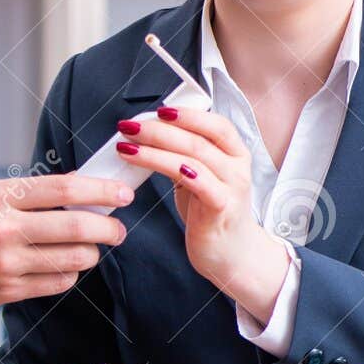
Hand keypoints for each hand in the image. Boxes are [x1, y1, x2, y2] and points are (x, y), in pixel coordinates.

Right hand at [0, 173, 132, 363]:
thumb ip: (20, 195)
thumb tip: (73, 190)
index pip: (65, 187)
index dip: (102, 190)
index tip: (122, 193)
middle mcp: (3, 228)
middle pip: (80, 226)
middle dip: (109, 228)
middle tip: (117, 228)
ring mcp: (6, 264)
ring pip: (74, 259)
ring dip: (89, 253)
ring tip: (87, 248)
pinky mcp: (6, 292)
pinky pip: (57, 284)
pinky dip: (67, 274)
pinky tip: (60, 266)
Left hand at [107, 105, 290, 322]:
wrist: (231, 253)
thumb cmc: (211, 211)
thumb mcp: (200, 175)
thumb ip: (185, 154)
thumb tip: (149, 130)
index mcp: (235, 153)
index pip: (216, 124)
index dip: (188, 114)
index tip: (158, 110)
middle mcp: (237, 167)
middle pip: (197, 139)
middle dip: (159, 130)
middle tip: (129, 126)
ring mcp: (232, 187)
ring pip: (193, 157)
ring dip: (155, 150)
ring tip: (126, 146)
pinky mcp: (222, 208)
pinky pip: (199, 183)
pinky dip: (177, 170)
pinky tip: (152, 165)